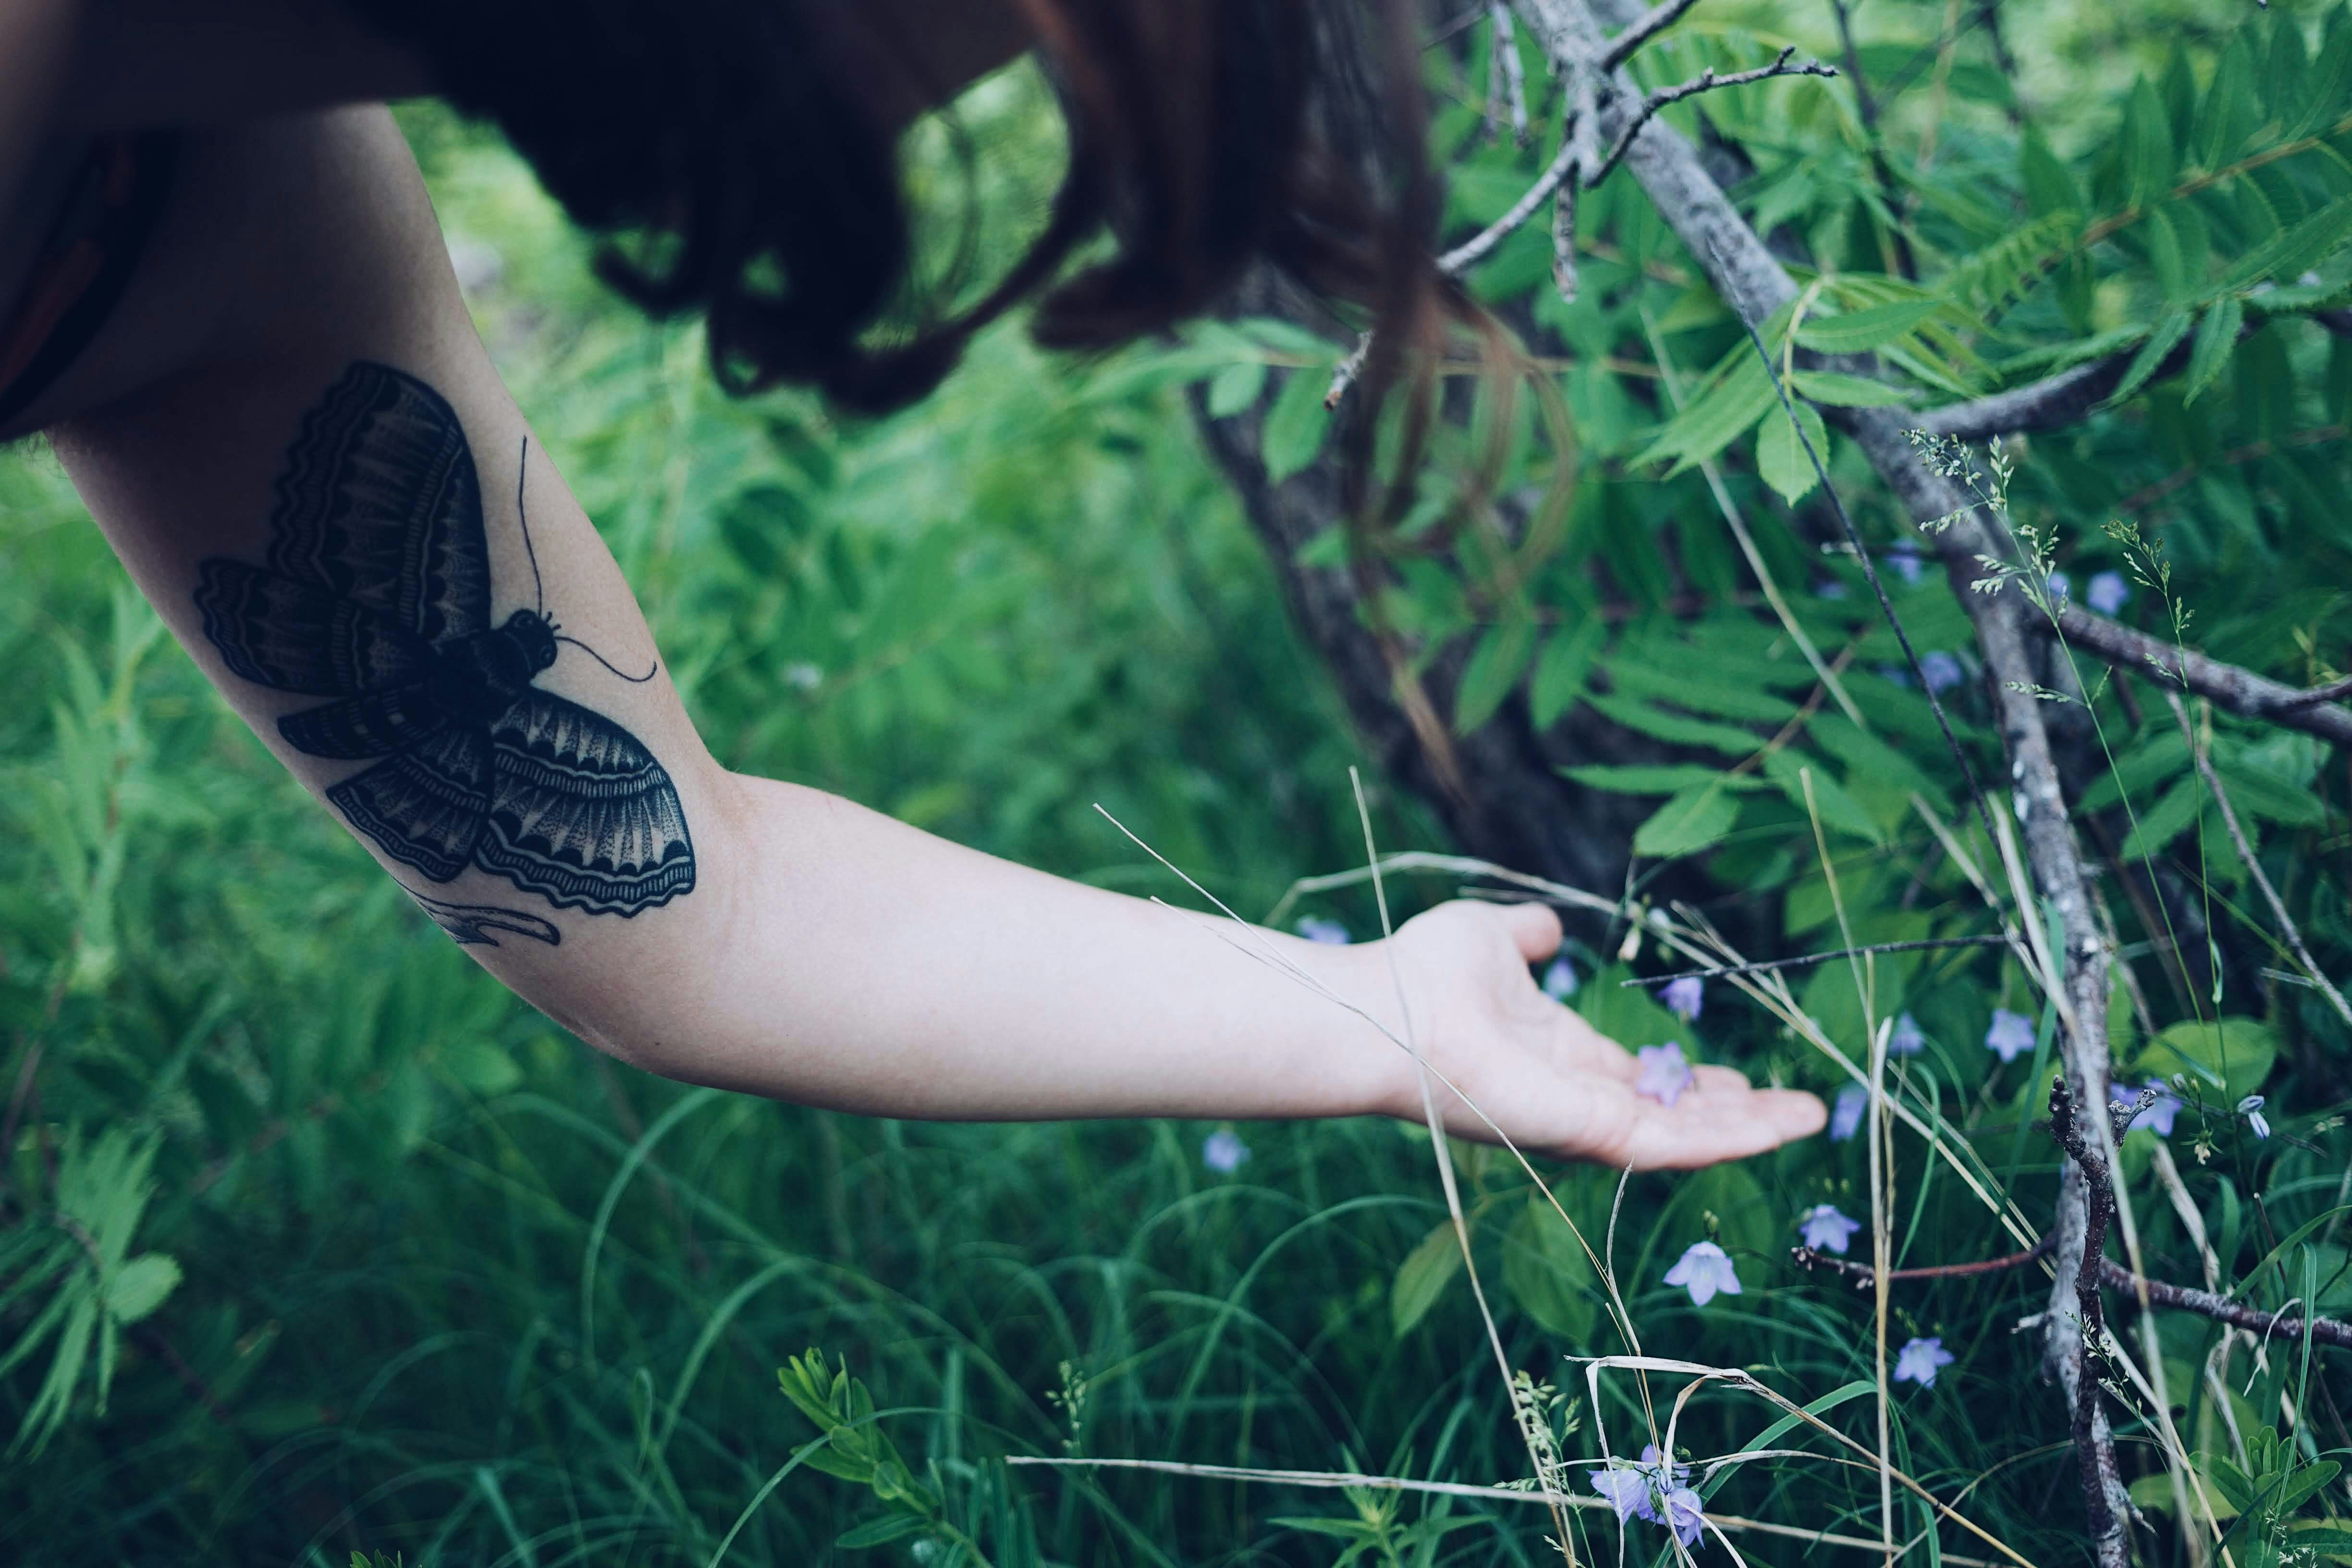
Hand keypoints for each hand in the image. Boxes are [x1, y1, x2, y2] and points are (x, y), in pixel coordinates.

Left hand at [1359, 900, 1825, 1169]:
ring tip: (1810, 1120)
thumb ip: (1527, 937)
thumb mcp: (1491, 938)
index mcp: (1555, 1055)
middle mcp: (1572, 1097)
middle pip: (1670, 1117)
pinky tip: (1774, 1130)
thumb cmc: (1420, 974)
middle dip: (1735, 1116)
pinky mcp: (1582, 1132)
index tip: (1740, 1076)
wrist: (1382, 1009)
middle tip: (1799, 1111)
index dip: (1691, 1083)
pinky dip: (1724, 1139)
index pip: (1637, 1079)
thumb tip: (1549, 929)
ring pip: (1681, 1138)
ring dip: (1747, 1130)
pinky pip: (1666, 1145)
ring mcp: (1578, 1121)